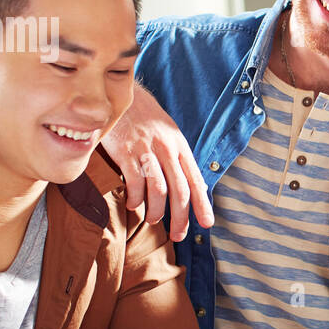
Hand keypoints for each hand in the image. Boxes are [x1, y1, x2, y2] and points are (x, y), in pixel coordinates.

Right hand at [101, 84, 213, 241]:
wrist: (121, 93)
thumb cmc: (146, 118)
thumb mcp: (169, 134)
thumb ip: (179, 158)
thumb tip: (194, 185)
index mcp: (180, 147)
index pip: (196, 180)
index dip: (203, 205)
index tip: (207, 224)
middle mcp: (167, 150)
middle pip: (180, 191)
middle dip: (181, 217)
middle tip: (178, 235)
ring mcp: (146, 151)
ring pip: (158, 190)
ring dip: (156, 212)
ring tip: (153, 220)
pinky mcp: (125, 152)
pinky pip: (134, 183)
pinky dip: (134, 199)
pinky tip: (132, 204)